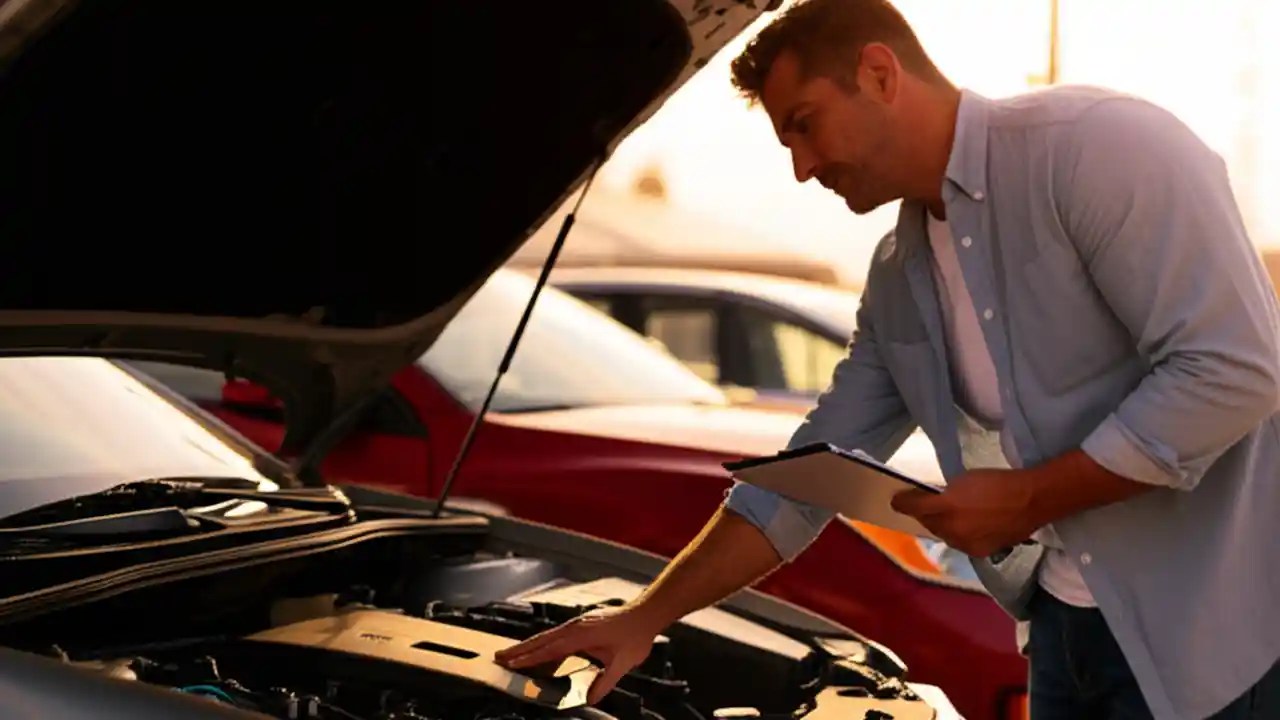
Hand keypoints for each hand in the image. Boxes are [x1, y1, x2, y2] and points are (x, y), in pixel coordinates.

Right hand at [493, 605, 660, 704]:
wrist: (646, 613)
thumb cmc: (635, 636)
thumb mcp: (623, 662)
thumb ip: (606, 681)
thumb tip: (591, 699)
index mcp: (581, 635)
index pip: (550, 649)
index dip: (531, 658)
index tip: (512, 664)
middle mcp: (575, 627)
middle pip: (541, 640)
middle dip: (519, 650)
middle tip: (498, 657)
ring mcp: (577, 624)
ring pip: (547, 636)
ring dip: (529, 646)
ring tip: (511, 655)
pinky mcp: (581, 624)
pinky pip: (557, 635)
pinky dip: (543, 644)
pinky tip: (539, 652)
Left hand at [890, 468, 1042, 556]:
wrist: (1031, 501)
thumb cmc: (997, 482)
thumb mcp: (965, 480)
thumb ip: (946, 492)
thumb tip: (935, 500)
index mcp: (946, 507)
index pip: (915, 508)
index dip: (903, 503)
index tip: (896, 501)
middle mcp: (952, 529)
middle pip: (928, 524)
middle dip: (924, 515)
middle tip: (924, 506)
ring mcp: (965, 544)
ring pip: (944, 536)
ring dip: (941, 527)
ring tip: (948, 517)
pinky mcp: (979, 553)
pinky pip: (961, 544)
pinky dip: (959, 536)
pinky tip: (965, 528)